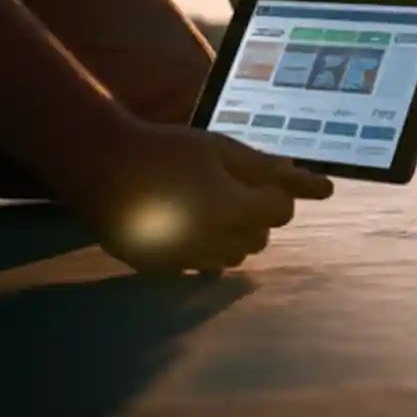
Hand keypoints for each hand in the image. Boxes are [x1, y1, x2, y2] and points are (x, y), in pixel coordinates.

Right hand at [54, 121, 332, 273]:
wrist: (100, 164)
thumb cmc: (165, 148)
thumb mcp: (220, 149)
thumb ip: (267, 169)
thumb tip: (317, 183)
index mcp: (230, 209)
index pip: (280, 213)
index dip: (276, 196)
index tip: (261, 182)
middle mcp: (210, 242)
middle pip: (259, 240)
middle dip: (257, 217)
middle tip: (235, 190)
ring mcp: (183, 260)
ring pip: (232, 258)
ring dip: (234, 237)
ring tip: (211, 207)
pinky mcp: (160, 268)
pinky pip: (199, 267)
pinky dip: (204, 250)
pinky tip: (187, 224)